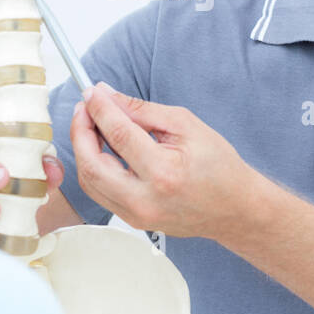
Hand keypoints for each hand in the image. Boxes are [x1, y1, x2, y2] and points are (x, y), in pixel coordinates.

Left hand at [69, 83, 254, 239]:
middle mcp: (146, 199)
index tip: (92, 92)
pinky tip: (101, 148)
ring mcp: (137, 215)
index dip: (99, 108)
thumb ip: (142, 110)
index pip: (118, 133)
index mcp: (164, 172)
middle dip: (80, 131)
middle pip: (91, 163)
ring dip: (83, 149)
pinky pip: (100, 192)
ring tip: (91, 125)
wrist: (234, 207)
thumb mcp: (185, 125)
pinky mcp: (132, 221)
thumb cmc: (218, 166)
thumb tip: (108, 96)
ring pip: (89, 181)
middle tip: (84, 108)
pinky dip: (94, 167)